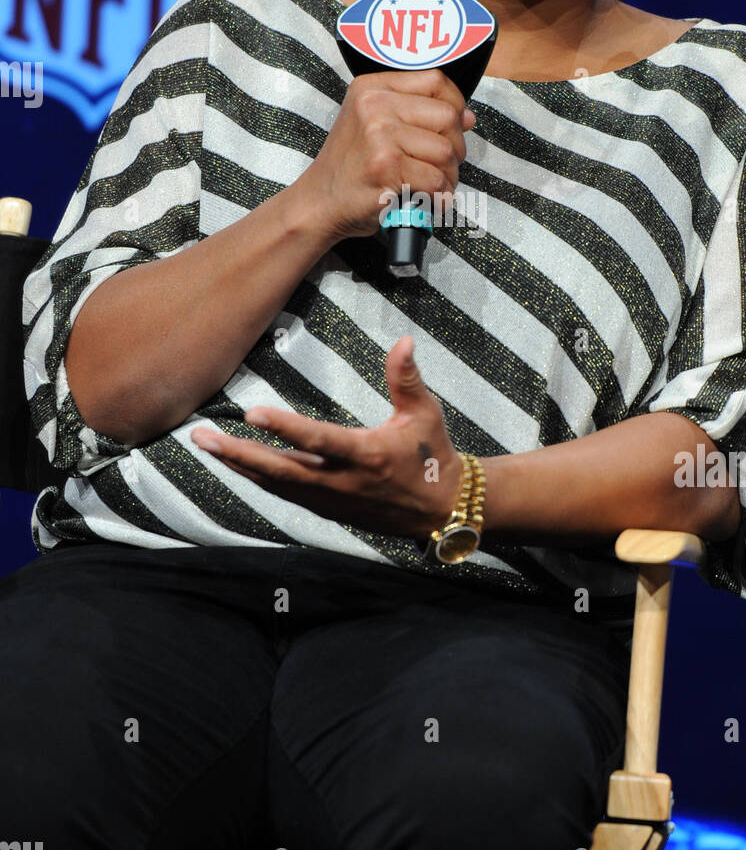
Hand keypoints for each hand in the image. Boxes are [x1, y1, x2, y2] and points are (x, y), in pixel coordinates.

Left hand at [189, 335, 463, 537]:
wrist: (440, 508)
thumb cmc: (432, 454)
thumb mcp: (424, 413)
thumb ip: (406, 378)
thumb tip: (404, 341)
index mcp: (366, 455)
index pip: (318, 439)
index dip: (284, 427)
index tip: (252, 412)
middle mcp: (342, 481)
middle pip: (280, 470)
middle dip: (239, 454)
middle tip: (203, 438)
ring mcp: (331, 499)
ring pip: (275, 484)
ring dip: (239, 465)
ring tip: (207, 445)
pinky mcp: (326, 508)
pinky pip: (283, 493)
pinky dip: (256, 477)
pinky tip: (234, 462)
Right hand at [297, 68, 475, 243]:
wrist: (319, 202)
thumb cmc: (351, 168)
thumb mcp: (373, 124)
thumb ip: (417, 113)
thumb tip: (467, 116)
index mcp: (372, 87)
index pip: (436, 80)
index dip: (455, 104)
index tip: (453, 127)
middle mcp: (374, 105)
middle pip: (447, 117)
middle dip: (455, 148)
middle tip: (441, 166)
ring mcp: (379, 136)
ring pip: (446, 152)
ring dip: (448, 176)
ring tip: (432, 186)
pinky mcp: (385, 167)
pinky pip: (436, 180)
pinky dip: (438, 197)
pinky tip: (425, 200)